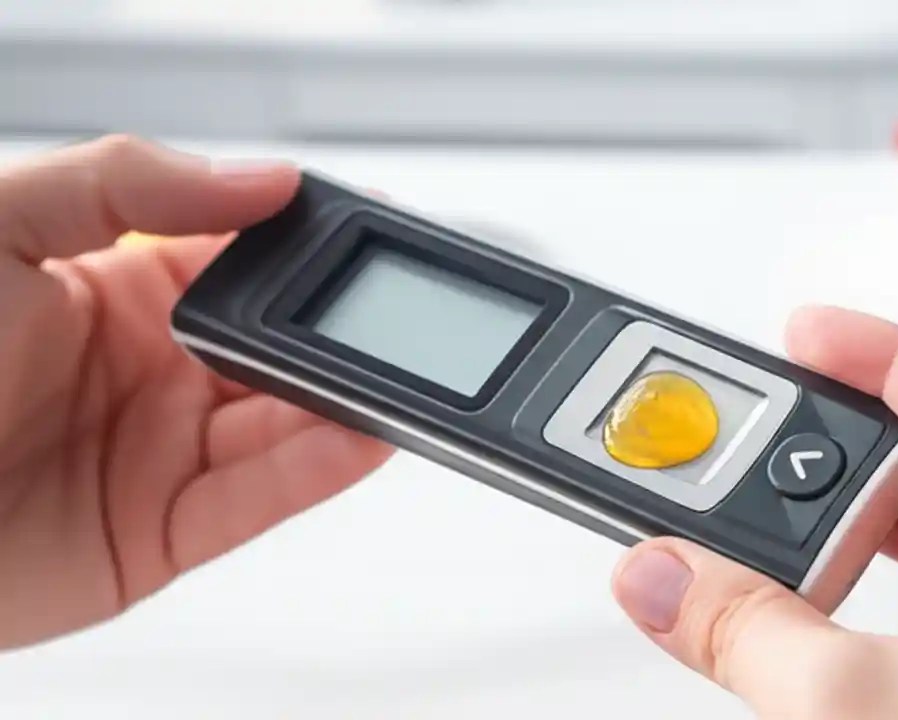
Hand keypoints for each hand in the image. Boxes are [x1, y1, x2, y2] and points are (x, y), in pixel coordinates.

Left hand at [0, 136, 392, 649]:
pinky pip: (255, 501)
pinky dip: (316, 472)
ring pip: (285, 424)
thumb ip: (129, 183)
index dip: (314, 242)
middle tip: (403, 314)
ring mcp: (165, 451)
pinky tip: (361, 436)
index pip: (251, 256)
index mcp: (127, 285)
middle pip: (285, 345)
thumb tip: (265, 179)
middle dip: (347, 329)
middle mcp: (159, 368)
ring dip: (349, 401)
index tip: (374, 225)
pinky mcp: (162, 534)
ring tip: (404, 377)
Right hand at [611, 306, 897, 718]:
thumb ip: (738, 627)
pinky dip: (875, 605)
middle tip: (764, 438)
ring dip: (854, 537)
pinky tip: (820, 634)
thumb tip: (658, 574)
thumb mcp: (842, 711)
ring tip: (770, 541)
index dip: (882, 352)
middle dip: (849, 446)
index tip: (808, 333)